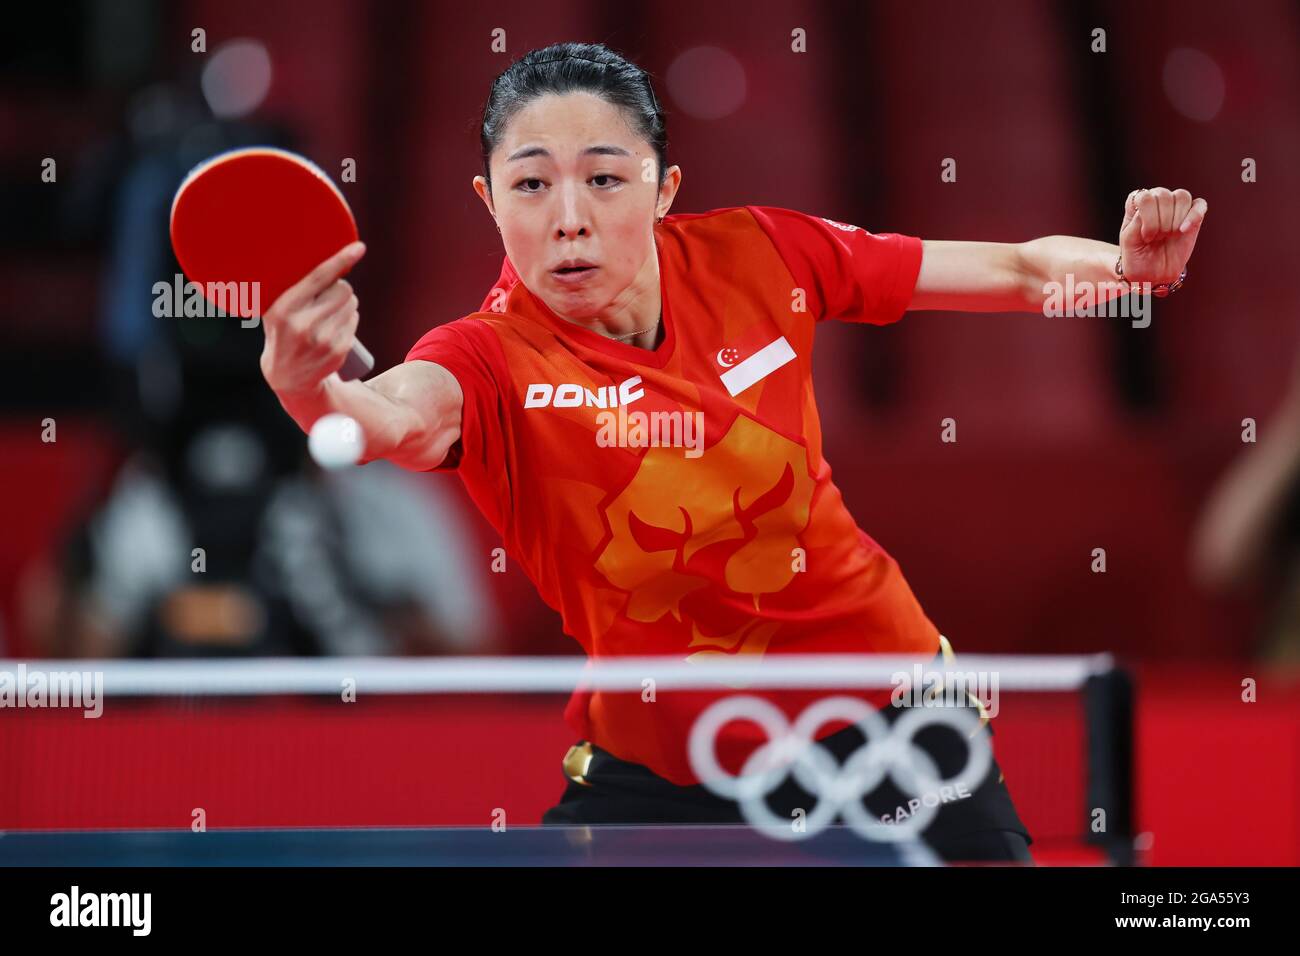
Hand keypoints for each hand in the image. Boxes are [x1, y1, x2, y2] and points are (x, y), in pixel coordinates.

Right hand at [260, 242, 365, 396]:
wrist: (288, 377)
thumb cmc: (282, 333)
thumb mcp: (275, 311)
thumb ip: (287, 288)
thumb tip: (308, 255)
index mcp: (284, 309)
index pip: (318, 277)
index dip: (340, 260)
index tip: (359, 247)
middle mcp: (303, 325)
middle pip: (342, 289)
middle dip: (339, 289)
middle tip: (326, 297)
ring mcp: (323, 340)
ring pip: (351, 304)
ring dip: (345, 304)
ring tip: (327, 314)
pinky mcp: (338, 351)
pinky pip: (354, 321)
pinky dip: (348, 319)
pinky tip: (334, 326)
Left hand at [1118, 187, 1206, 284]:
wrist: (1152, 274)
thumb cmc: (1136, 257)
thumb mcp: (1128, 242)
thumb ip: (1135, 223)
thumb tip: (1150, 208)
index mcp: (1138, 205)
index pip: (1145, 196)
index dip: (1147, 217)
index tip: (1146, 236)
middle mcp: (1157, 201)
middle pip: (1164, 195)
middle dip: (1161, 221)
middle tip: (1157, 238)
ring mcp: (1176, 208)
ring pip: (1182, 196)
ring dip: (1175, 219)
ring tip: (1168, 235)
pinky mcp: (1193, 217)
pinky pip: (1199, 204)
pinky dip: (1194, 215)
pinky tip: (1183, 230)